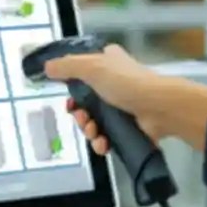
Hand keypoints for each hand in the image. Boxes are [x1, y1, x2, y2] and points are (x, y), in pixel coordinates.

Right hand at [44, 44, 166, 154]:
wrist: (159, 108)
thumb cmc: (127, 82)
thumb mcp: (92, 66)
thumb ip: (66, 66)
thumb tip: (47, 67)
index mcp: (107, 63)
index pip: (81, 73)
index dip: (71, 88)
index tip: (68, 100)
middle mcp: (114, 83)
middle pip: (85, 102)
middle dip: (80, 115)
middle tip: (82, 119)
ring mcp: (122, 106)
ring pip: (94, 121)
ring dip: (89, 130)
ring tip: (95, 132)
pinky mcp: (128, 126)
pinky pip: (107, 136)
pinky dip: (101, 142)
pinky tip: (103, 143)